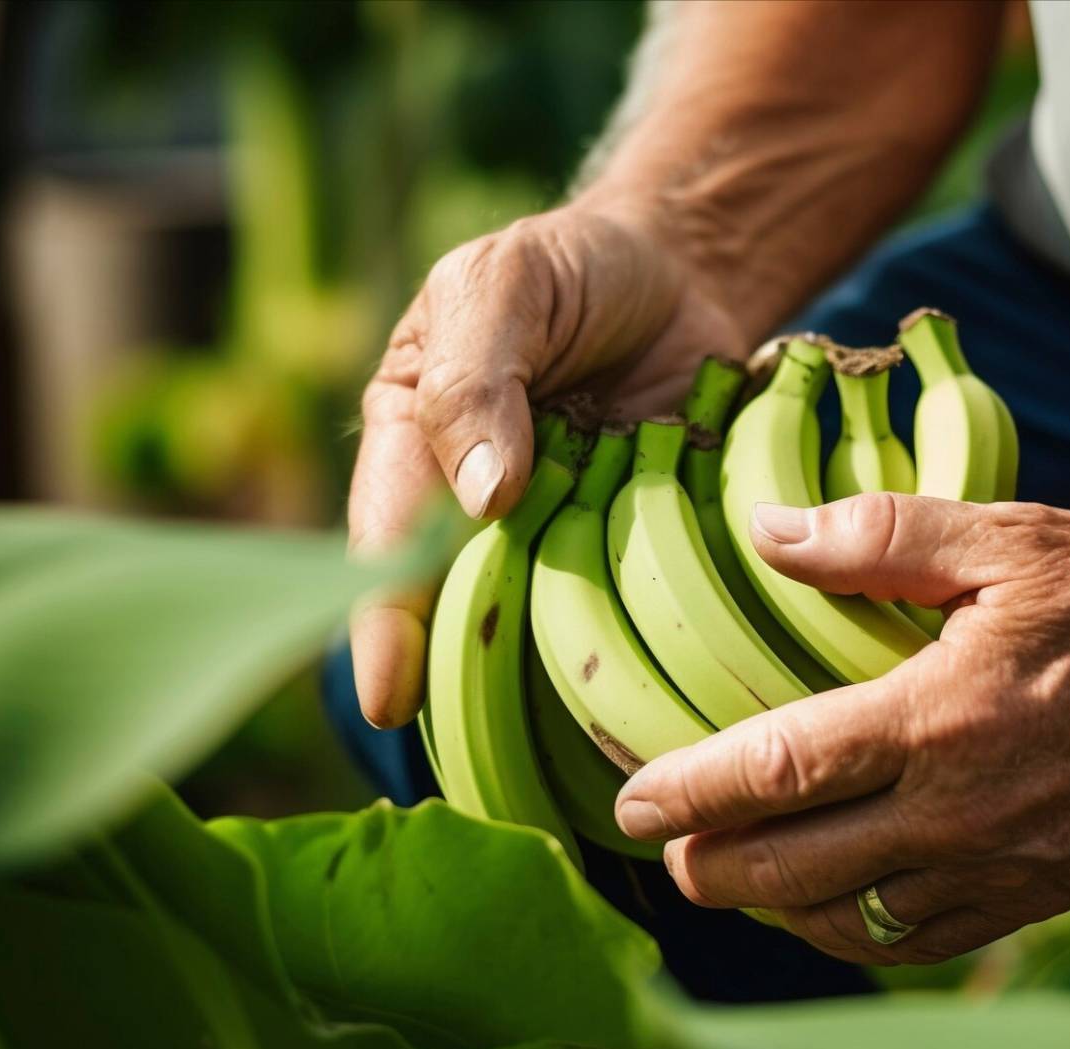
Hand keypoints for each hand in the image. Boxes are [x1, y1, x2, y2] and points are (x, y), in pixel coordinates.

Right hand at [347, 198, 749, 726]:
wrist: (686, 269)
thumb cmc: (572, 269)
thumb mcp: (504, 285)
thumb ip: (476, 377)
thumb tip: (481, 497)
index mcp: (416, 451)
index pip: (388, 546)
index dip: (383, 626)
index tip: (388, 699)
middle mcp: (481, 514)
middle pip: (463, 610)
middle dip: (466, 677)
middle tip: (478, 758)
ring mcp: (566, 539)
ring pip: (547, 625)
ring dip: (557, 671)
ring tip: (570, 744)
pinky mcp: (642, 549)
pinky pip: (637, 607)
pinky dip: (645, 641)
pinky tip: (657, 687)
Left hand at [612, 492, 1069, 964]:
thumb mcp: (1011, 537)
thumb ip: (880, 535)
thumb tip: (769, 533)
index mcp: (940, 718)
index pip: (781, 771)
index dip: (692, 791)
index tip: (631, 802)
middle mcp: (961, 811)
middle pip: (797, 870)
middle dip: (714, 869)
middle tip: (668, 850)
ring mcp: (1002, 866)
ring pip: (855, 921)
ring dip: (780, 909)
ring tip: (739, 880)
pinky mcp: (1041, 893)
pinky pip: (928, 939)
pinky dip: (864, 932)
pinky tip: (840, 908)